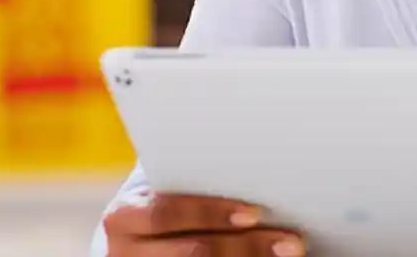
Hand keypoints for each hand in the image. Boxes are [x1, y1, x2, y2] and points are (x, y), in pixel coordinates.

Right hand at [103, 193, 306, 255]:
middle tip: (292, 241)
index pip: (167, 213)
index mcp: (125, 215)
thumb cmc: (168, 200)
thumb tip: (266, 167)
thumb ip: (200, 180)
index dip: (211, 213)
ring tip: (288, 253)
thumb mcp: (169, 188)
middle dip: (248, 245)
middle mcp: (125, 250)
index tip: (254, 213)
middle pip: (194, 251)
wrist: (138, 238)